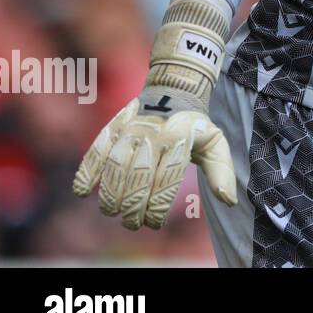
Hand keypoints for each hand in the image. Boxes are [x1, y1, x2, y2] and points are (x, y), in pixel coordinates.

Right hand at [73, 88, 237, 230]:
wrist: (174, 89)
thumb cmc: (194, 126)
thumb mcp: (214, 143)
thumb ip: (221, 172)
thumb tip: (229, 201)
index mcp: (180, 139)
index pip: (166, 179)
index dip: (157, 206)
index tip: (153, 223)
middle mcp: (154, 134)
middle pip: (138, 175)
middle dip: (132, 205)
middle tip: (132, 223)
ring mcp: (130, 129)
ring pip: (115, 165)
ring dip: (110, 193)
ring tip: (112, 212)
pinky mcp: (112, 128)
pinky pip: (95, 150)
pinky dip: (86, 171)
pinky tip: (83, 191)